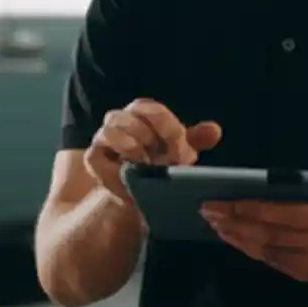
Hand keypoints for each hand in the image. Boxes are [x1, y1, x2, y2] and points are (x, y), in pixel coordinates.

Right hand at [83, 98, 221, 203]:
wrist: (136, 197)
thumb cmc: (160, 168)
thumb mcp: (181, 155)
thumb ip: (195, 140)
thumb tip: (215, 130)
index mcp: (144, 114)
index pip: (153, 109)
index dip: (167, 126)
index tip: (180, 149)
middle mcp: (122, 120)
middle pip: (132, 112)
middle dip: (151, 133)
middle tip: (163, 156)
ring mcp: (104, 137)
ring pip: (111, 127)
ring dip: (132, 145)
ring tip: (144, 163)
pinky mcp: (92, 158)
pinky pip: (96, 154)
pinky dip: (114, 165)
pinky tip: (128, 174)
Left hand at [201, 164, 307, 282]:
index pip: (288, 215)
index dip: (257, 209)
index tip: (230, 201)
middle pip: (272, 235)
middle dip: (237, 222)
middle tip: (210, 211)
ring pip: (268, 251)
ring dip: (238, 237)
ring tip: (215, 223)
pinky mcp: (305, 275)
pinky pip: (271, 261)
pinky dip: (249, 248)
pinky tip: (233, 236)